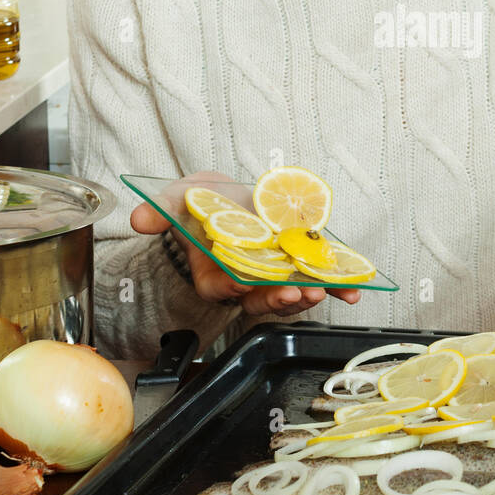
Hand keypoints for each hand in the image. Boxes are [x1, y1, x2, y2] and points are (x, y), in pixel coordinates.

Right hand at [129, 171, 361, 317]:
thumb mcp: (180, 198)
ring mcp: (274, 274)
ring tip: (322, 290)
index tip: (239, 283)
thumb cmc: (202, 202)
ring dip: (308, 296)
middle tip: (293, 294)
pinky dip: (337, 286)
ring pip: (290, 293)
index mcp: (212, 271)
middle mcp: (245, 279)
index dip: (229, 288)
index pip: (218, 287)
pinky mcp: (298, 263)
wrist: (228, 194)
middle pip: (258, 299)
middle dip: (276, 300)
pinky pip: (318, 279)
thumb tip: (139, 219)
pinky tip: (354, 290)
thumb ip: (161, 209)